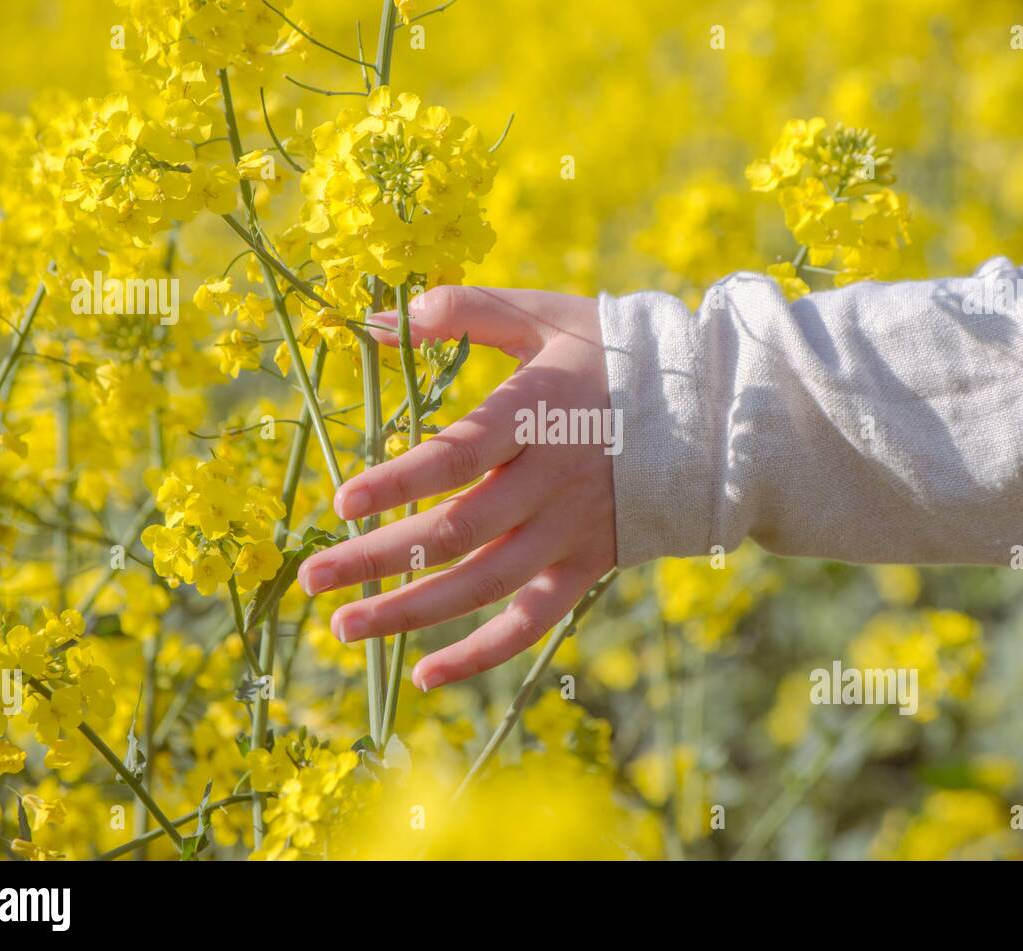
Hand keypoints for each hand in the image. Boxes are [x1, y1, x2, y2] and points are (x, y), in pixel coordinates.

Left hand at [297, 286, 617, 690]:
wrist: (711, 412)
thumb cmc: (614, 355)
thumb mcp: (546, 315)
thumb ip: (466, 310)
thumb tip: (378, 321)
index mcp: (537, 412)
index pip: (459, 456)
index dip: (400, 482)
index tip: (341, 504)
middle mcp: (551, 480)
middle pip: (455, 531)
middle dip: (377, 559)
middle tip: (311, 579)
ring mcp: (570, 530)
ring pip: (484, 585)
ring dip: (411, 612)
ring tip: (345, 629)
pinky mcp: (587, 565)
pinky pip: (532, 622)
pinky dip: (481, 654)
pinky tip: (425, 676)